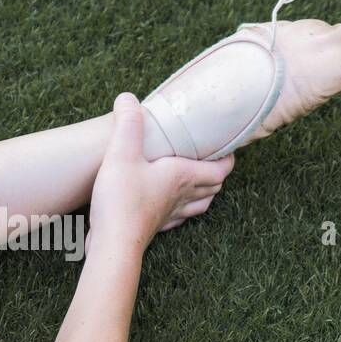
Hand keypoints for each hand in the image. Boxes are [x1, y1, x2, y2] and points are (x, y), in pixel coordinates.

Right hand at [87, 92, 233, 252]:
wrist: (112, 243)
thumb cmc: (122, 200)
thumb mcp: (122, 153)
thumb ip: (127, 124)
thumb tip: (127, 98)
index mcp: (183, 176)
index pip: (220, 169)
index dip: (228, 157)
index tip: (227, 145)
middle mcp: (182, 197)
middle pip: (213, 187)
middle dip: (216, 172)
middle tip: (210, 157)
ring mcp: (170, 215)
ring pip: (198, 205)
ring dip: (203, 193)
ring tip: (197, 182)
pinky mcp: (155, 227)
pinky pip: (177, 218)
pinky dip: (181, 210)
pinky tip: (170, 205)